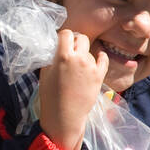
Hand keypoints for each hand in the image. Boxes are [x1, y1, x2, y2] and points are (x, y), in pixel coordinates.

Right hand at [37, 29, 106, 149]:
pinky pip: (103, 59)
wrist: (64, 116)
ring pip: (90, 50)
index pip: (66, 33)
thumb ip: (51, 57)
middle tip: (72, 50)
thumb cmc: (50, 96)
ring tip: (79, 65)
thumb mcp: (45, 73)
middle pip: (81, 38)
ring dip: (84, 53)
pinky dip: (100, 56)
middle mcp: (78, 58)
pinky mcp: (99, 75)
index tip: (61, 42)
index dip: (63, 36)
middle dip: (76, 42)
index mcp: (62, 56)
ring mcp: (91, 67)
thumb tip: (56, 47)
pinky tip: (97, 58)